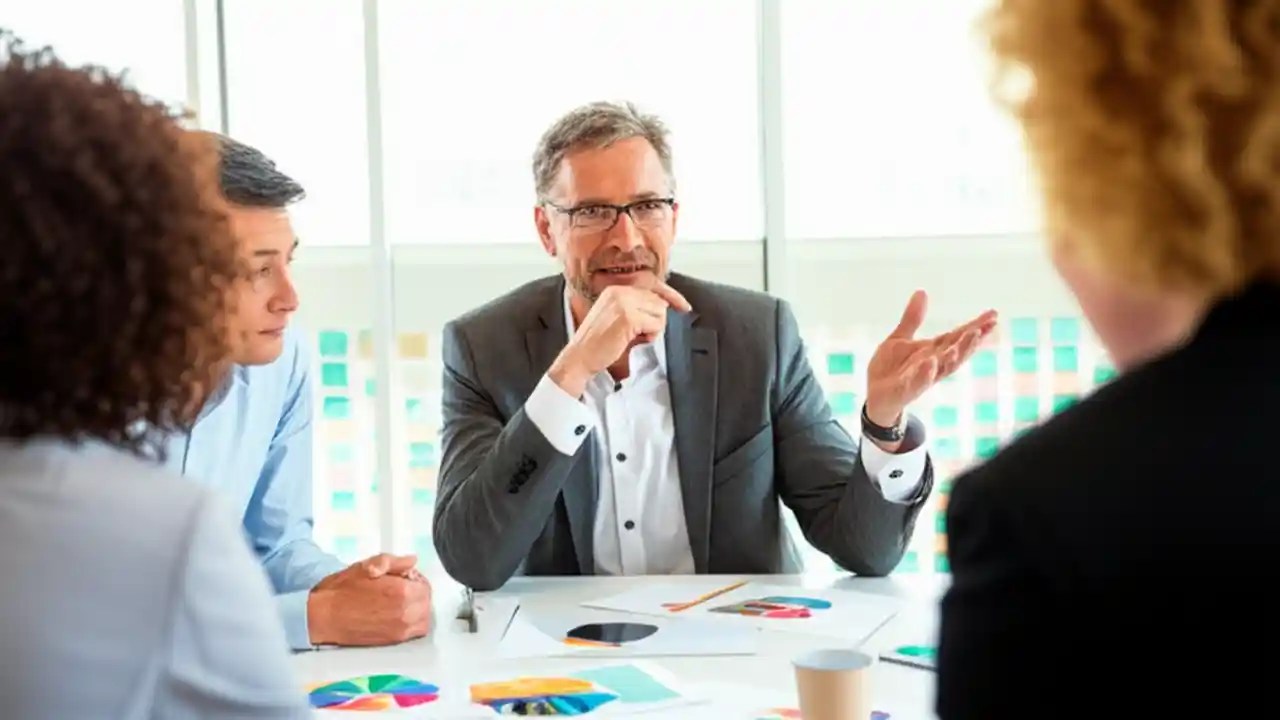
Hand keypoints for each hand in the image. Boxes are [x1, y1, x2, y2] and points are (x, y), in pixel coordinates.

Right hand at [307, 553, 431, 646]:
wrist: (323, 617)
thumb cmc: (342, 591)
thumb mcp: (367, 566)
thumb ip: (394, 562)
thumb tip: (412, 561)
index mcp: (402, 592)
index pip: (425, 586)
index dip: (415, 578)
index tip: (404, 577)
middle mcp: (405, 613)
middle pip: (427, 603)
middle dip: (418, 593)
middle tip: (402, 588)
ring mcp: (400, 630)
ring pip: (423, 619)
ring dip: (417, 609)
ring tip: (399, 602)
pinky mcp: (392, 641)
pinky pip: (414, 633)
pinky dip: (411, 623)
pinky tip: (395, 615)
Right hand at [549, 283, 691, 395]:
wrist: (580, 357)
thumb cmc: (597, 344)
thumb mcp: (616, 318)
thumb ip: (636, 308)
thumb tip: (663, 306)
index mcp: (615, 289)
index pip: (652, 286)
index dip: (671, 296)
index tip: (685, 307)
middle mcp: (619, 291)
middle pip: (658, 302)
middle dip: (655, 321)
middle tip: (639, 335)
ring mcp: (624, 303)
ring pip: (660, 313)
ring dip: (653, 330)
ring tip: (634, 338)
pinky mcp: (629, 317)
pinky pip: (656, 325)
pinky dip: (650, 336)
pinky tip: (634, 341)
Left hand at [865, 290, 997, 426]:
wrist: (874, 397)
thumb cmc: (891, 369)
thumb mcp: (900, 338)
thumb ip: (912, 318)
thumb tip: (922, 291)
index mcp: (933, 351)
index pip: (958, 336)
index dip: (976, 326)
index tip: (994, 314)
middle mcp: (933, 364)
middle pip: (957, 351)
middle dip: (971, 340)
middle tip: (987, 326)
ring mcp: (922, 378)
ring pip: (944, 367)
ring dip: (956, 354)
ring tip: (968, 340)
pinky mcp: (907, 389)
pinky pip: (919, 382)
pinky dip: (926, 373)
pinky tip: (932, 362)